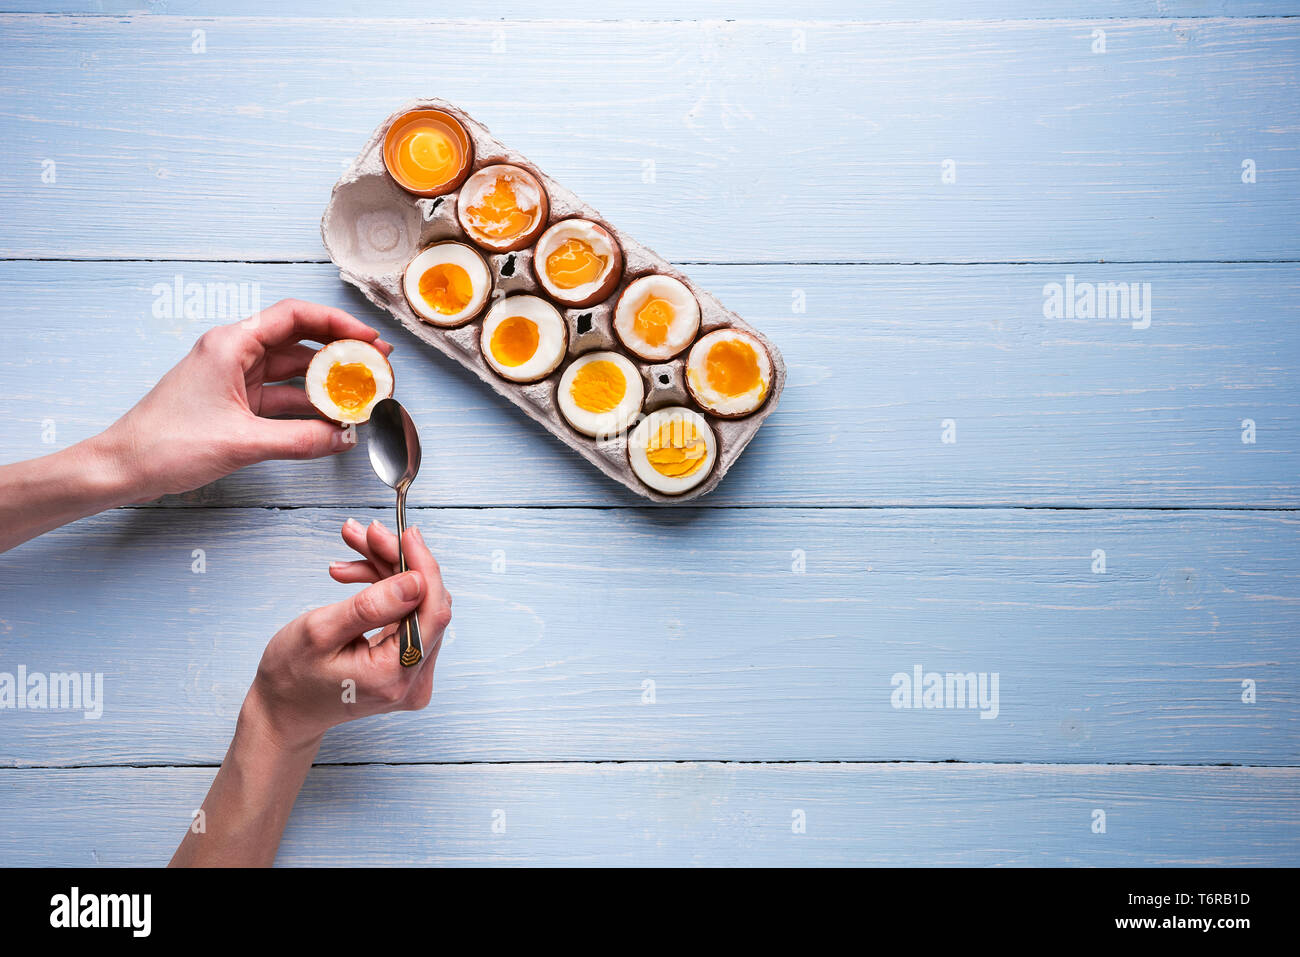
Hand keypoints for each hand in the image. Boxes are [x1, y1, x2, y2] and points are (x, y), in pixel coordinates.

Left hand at [103, 298, 391, 501]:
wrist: (123, 468)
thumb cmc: (165, 444)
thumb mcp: (242, 442)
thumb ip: (299, 440)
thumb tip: (343, 438)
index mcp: (231, 345)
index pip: (295, 317)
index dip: (338, 324)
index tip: (369, 340)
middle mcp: (235, 355)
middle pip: (300, 342)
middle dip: (341, 354)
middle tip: (377, 367)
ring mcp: (235, 379)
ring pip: (294, 373)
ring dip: (327, 386)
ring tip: (362, 396)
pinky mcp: (235, 404)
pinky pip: (281, 398)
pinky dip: (307, 408)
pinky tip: (332, 421)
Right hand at [171, 519, 449, 865]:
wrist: (282, 711)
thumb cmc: (291, 676)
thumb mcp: (320, 632)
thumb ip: (370, 606)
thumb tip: (416, 580)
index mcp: (394, 676)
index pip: (431, 611)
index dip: (422, 565)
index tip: (406, 533)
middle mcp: (413, 680)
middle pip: (423, 604)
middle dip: (396, 561)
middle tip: (364, 534)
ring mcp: (413, 675)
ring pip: (414, 605)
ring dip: (386, 571)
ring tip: (350, 550)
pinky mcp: (406, 666)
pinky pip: (405, 616)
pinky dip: (384, 590)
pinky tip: (355, 576)